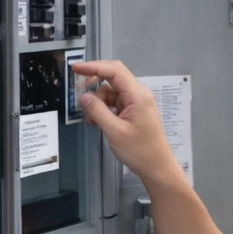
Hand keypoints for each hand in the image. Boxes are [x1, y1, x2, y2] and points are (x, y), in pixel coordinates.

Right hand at [71, 60, 181, 189]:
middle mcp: (138, 95)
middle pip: (112, 78)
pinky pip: (113, 104)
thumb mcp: (114, 131)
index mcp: (138, 95)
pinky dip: (102, 110)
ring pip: (110, 92)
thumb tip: (84, 97)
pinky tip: (97, 122)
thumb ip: (97, 111)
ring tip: (91, 119)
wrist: (156, 167)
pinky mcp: (132, 112)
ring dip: (97, 102)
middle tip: (79, 93)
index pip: (114, 71)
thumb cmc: (141, 151)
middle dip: (93, 84)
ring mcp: (136, 104)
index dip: (93, 66)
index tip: (76, 68)